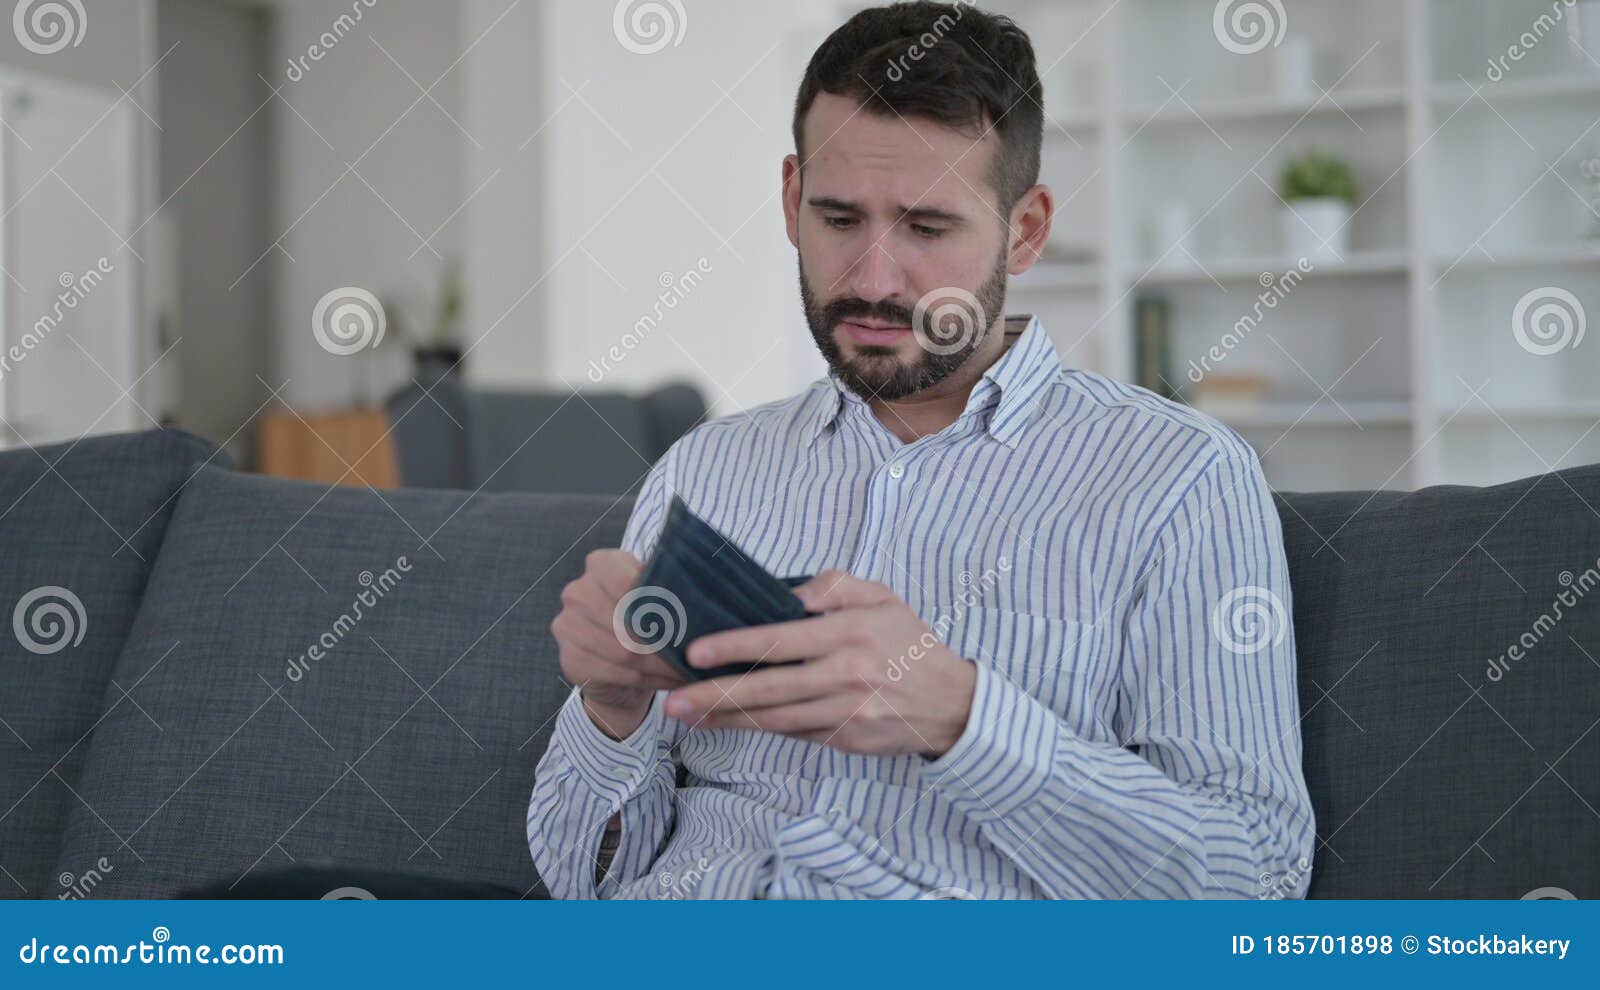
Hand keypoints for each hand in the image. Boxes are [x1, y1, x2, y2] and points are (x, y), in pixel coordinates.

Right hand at [551, 549, 685, 738]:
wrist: (617, 666)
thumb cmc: (644, 623)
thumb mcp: (657, 599)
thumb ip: (670, 594)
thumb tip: (702, 608)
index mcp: (601, 564)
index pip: (631, 581)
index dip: (663, 606)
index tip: (691, 626)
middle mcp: (578, 592)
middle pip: (629, 620)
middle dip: (666, 643)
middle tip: (697, 656)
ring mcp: (567, 626)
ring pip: (624, 651)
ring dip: (661, 666)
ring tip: (687, 671)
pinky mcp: (569, 659)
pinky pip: (615, 673)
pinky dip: (647, 681)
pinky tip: (667, 681)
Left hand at [662, 570, 976, 757]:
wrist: (953, 704)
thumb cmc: (909, 644)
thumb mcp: (883, 597)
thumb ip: (835, 586)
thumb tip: (788, 594)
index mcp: (851, 634)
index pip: (782, 640)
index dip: (735, 647)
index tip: (696, 653)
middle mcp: (847, 675)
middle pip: (771, 688)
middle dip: (716, 695)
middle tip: (674, 701)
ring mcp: (846, 712)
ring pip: (776, 719)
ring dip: (727, 719)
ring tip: (688, 714)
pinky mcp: (846, 740)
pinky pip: (794, 733)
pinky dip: (759, 728)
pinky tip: (729, 722)